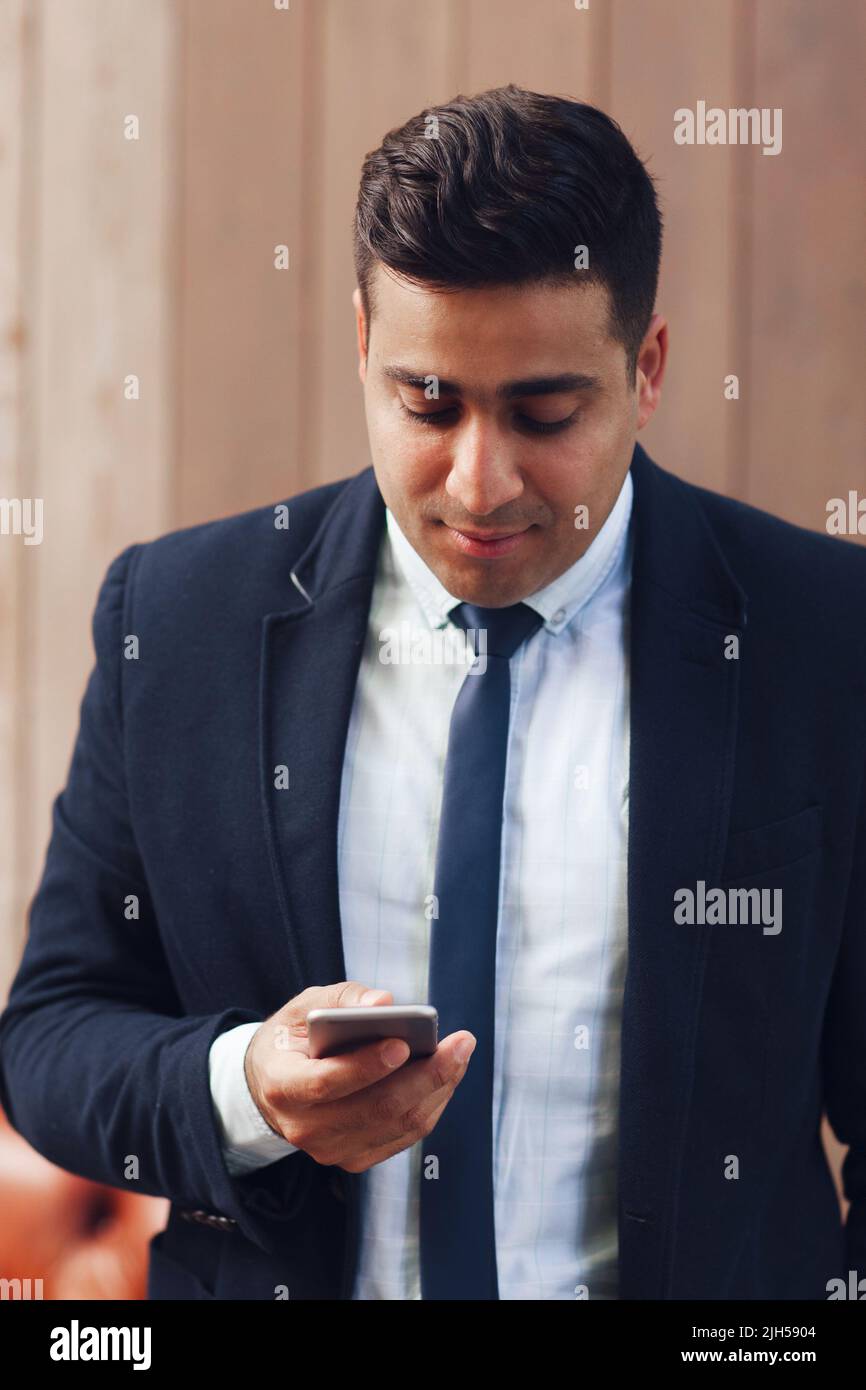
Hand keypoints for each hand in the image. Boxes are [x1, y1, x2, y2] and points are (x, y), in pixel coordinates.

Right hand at [243, 981, 475, 1172]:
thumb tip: (385, 1001)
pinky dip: (431, 1104)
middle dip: (426, 1074)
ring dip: (437, 1088)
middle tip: (460, 1043)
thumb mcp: (304, 1007)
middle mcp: (305, 1128)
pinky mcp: (355, 1158)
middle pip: (376, 1108)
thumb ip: (342, 999)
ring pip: (397, 1124)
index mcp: (282, 1086)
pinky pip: (404, 1135)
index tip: (403, 1043)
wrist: (273, 1087)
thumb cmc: (294, 1040)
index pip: (326, 1082)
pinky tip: (445, 1076)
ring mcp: (331, 1150)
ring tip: (460, 1052)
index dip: (366, 1066)